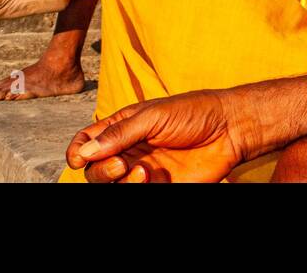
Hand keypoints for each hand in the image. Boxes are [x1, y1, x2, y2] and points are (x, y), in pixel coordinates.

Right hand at [66, 90, 249, 182]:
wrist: (229, 129)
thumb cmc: (194, 112)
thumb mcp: (154, 116)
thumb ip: (120, 134)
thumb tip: (84, 152)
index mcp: (124, 126)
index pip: (86, 141)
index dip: (77, 151)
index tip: (80, 158)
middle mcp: (129, 149)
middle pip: (94, 168)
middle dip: (100, 170)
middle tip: (122, 162)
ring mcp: (142, 169)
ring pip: (112, 184)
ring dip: (118, 182)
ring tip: (142, 171)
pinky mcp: (159, 185)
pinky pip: (134, 193)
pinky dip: (134, 188)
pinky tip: (150, 178)